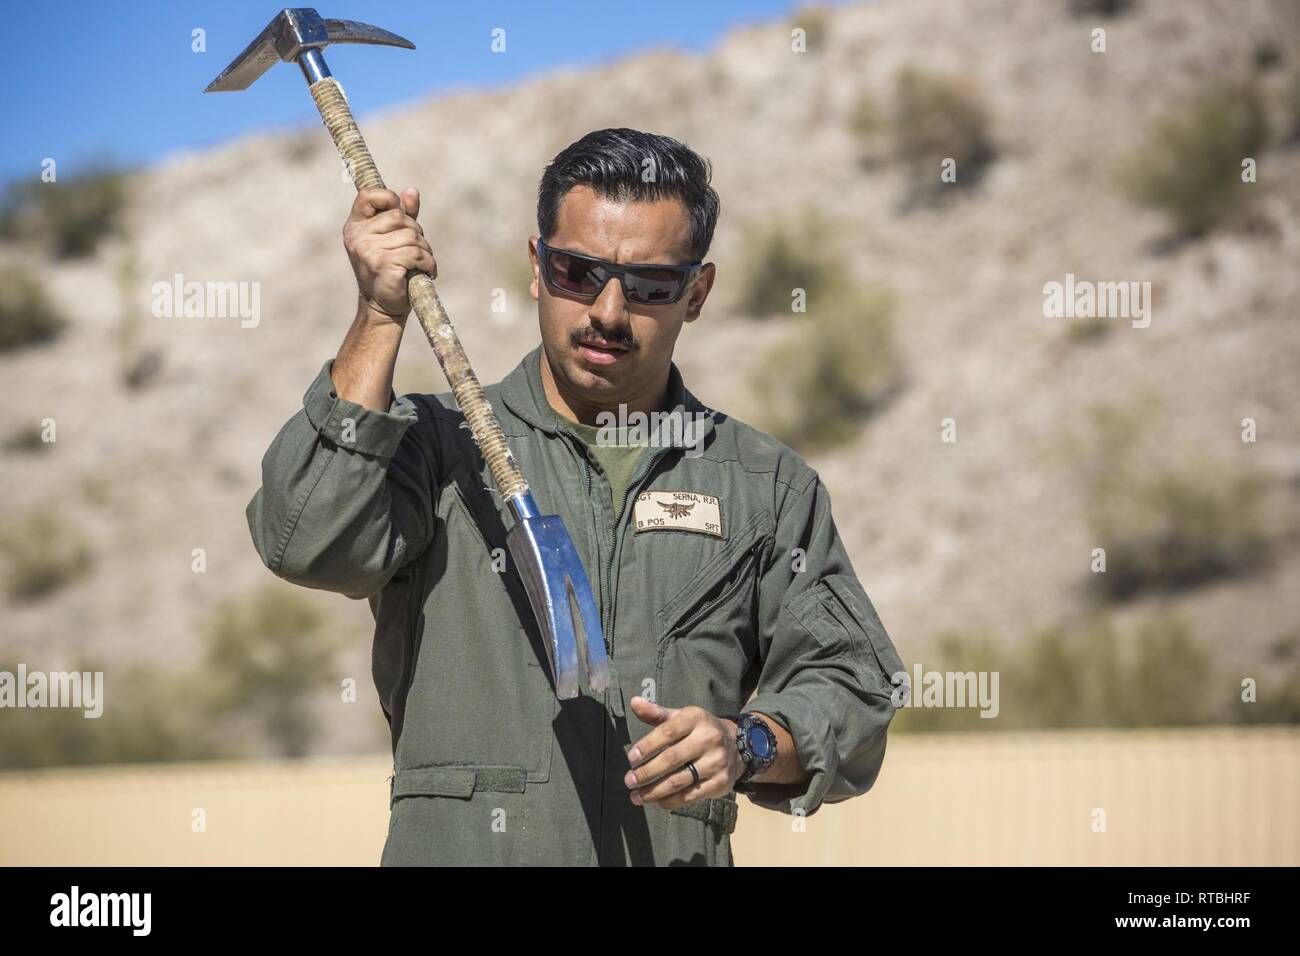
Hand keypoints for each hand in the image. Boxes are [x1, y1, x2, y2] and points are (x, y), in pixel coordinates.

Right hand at [342, 186, 435, 319]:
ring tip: (419, 264)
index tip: (401, 213)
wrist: (383, 307)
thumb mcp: (393, 239)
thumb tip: (411, 191)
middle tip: (415, 251)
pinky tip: (425, 271)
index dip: (389, 198)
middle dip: (416, 232)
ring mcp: (368, 251)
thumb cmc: (389, 271)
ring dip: (424, 250)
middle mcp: (358, 237)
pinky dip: (428, 263)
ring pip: (412, 235)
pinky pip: (417, 253)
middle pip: (400, 216)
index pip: (369, 195)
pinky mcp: (383, 265)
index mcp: (355, 226)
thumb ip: (402, 215)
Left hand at [623, 697, 745, 809]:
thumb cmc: (700, 730)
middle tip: (629, 780)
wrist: (738, 746)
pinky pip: (690, 796)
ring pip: (679, 780)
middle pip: (671, 759)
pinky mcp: (720, 782)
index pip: (667, 732)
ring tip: (637, 796)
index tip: (631, 758)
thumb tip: (634, 702)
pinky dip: (670, 801)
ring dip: (654, 791)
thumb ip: (657, 713)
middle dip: (646, 772)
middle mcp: (708, 739)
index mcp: (696, 719)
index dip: (647, 746)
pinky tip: (656, 801)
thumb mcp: (681, 717)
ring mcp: (716, 762)